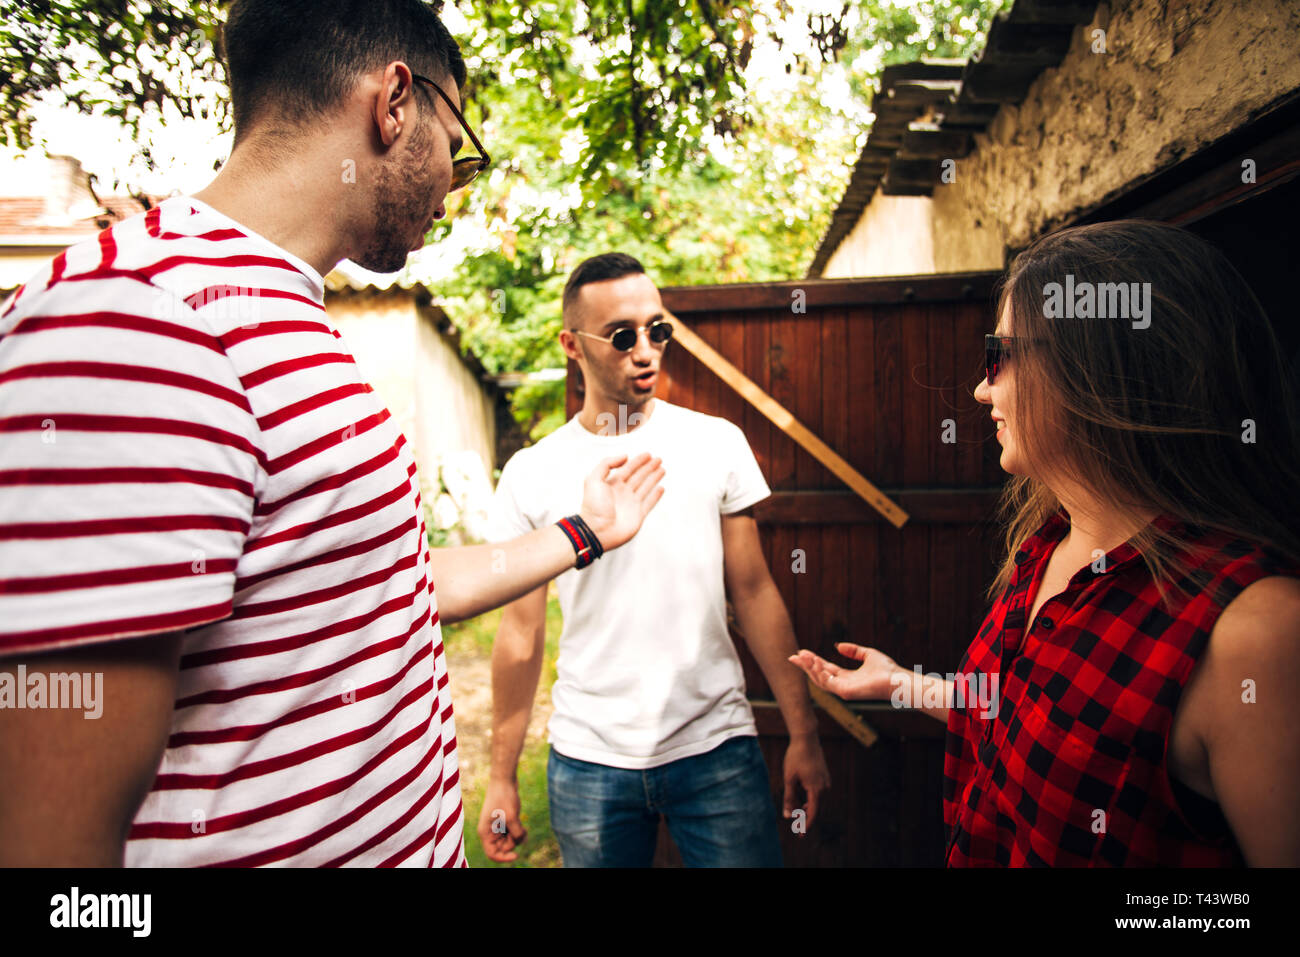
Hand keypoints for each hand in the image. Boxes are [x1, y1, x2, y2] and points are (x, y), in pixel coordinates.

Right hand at [477, 780, 526, 862]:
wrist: (504, 779)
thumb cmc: (504, 796)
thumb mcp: (512, 817)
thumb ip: (516, 833)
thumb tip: (522, 842)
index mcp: (485, 832)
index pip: (492, 854)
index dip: (504, 857)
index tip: (516, 855)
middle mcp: (490, 831)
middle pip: (502, 848)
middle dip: (513, 843)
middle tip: (520, 832)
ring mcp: (497, 827)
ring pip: (509, 841)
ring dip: (518, 837)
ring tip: (523, 828)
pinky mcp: (505, 822)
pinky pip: (513, 833)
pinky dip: (520, 832)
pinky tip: (525, 827)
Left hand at [577, 452, 664, 550]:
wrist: (597, 531)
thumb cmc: (593, 507)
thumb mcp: (593, 479)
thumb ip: (607, 464)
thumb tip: (624, 457)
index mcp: (612, 484)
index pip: (628, 468)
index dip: (638, 461)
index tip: (648, 454)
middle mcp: (623, 493)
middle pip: (639, 476)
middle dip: (649, 467)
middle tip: (658, 459)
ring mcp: (631, 504)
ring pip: (646, 487)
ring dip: (654, 478)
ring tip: (662, 469)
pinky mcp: (638, 515)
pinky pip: (650, 503)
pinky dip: (656, 496)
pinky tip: (661, 488)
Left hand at [782, 736, 829, 832]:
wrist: (806, 738)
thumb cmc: (795, 757)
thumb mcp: (789, 778)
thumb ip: (788, 798)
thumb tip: (787, 816)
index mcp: (816, 790)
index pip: (812, 813)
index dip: (806, 826)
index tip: (800, 836)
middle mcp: (825, 787)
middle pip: (816, 809)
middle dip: (806, 819)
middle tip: (797, 830)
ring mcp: (826, 782)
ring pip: (818, 801)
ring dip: (808, 809)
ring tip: (798, 815)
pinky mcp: (825, 777)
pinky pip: (819, 794)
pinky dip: (811, 800)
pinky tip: (803, 801)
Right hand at [788, 642, 902, 701]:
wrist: (897, 679)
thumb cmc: (887, 669)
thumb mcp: (867, 654)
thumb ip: (853, 650)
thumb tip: (837, 646)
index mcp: (847, 677)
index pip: (826, 669)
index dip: (813, 661)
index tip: (801, 652)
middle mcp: (843, 685)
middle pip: (819, 675)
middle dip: (806, 666)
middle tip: (793, 656)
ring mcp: (843, 690)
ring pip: (820, 680)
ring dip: (810, 668)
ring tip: (803, 656)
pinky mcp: (846, 692)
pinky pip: (828, 683)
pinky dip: (820, 673)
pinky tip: (815, 663)